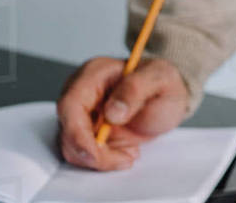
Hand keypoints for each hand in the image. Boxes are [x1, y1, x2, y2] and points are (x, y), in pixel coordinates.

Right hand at [56, 55, 189, 170]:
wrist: (167, 96)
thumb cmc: (163, 82)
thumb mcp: (161, 78)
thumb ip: (136, 88)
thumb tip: (112, 111)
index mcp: (94, 74)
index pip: (70, 105)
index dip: (76, 133)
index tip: (94, 153)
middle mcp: (82, 94)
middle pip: (68, 131)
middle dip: (93, 153)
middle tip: (125, 158)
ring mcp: (82, 115)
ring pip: (73, 148)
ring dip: (101, 159)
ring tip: (131, 152)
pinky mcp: (88, 133)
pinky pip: (85, 154)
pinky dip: (104, 160)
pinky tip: (127, 151)